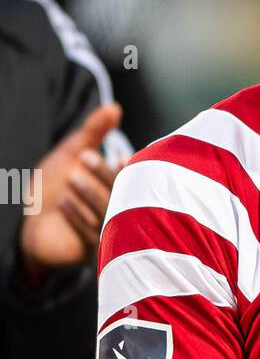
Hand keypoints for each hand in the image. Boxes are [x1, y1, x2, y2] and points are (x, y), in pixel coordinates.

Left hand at [18, 102, 124, 272]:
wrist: (28, 223)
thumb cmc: (51, 186)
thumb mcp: (72, 153)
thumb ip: (94, 131)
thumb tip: (114, 107)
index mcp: (117, 187)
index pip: (131, 178)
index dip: (128, 169)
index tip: (121, 157)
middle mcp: (117, 211)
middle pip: (120, 194)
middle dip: (104, 175)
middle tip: (86, 157)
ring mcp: (108, 233)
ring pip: (106, 214)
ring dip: (89, 195)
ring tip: (72, 178)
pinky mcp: (93, 251)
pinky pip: (90, 234)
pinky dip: (77, 218)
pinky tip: (64, 204)